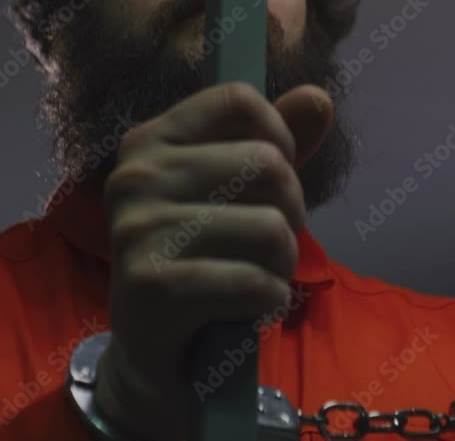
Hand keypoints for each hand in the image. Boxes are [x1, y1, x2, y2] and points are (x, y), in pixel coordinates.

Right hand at [93, 82, 334, 440]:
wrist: (155, 357)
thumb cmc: (203, 261)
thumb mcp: (237, 195)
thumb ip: (276, 143)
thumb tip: (319, 97)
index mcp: (150, 142)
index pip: (238, 100)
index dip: (279, 137)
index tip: (273, 180)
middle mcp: (135, 177)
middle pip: (266, 163)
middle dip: (291, 212)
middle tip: (267, 245)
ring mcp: (138, 231)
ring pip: (270, 227)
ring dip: (283, 265)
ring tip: (257, 279)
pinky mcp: (152, 286)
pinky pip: (254, 281)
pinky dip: (268, 301)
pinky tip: (246, 309)